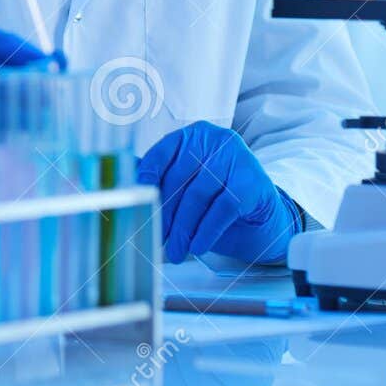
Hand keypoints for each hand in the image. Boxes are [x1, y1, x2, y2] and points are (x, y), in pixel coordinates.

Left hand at [137, 121, 300, 264]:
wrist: (262, 212)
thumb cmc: (215, 196)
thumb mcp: (187, 184)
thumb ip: (160, 181)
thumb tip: (123, 190)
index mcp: (192, 135)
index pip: (161, 153)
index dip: (145, 178)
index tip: (134, 200)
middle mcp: (214, 139)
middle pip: (178, 178)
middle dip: (164, 213)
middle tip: (155, 239)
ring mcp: (236, 156)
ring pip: (198, 195)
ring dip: (184, 228)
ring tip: (176, 250)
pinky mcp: (252, 179)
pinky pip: (223, 208)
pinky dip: (207, 230)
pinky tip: (198, 246)